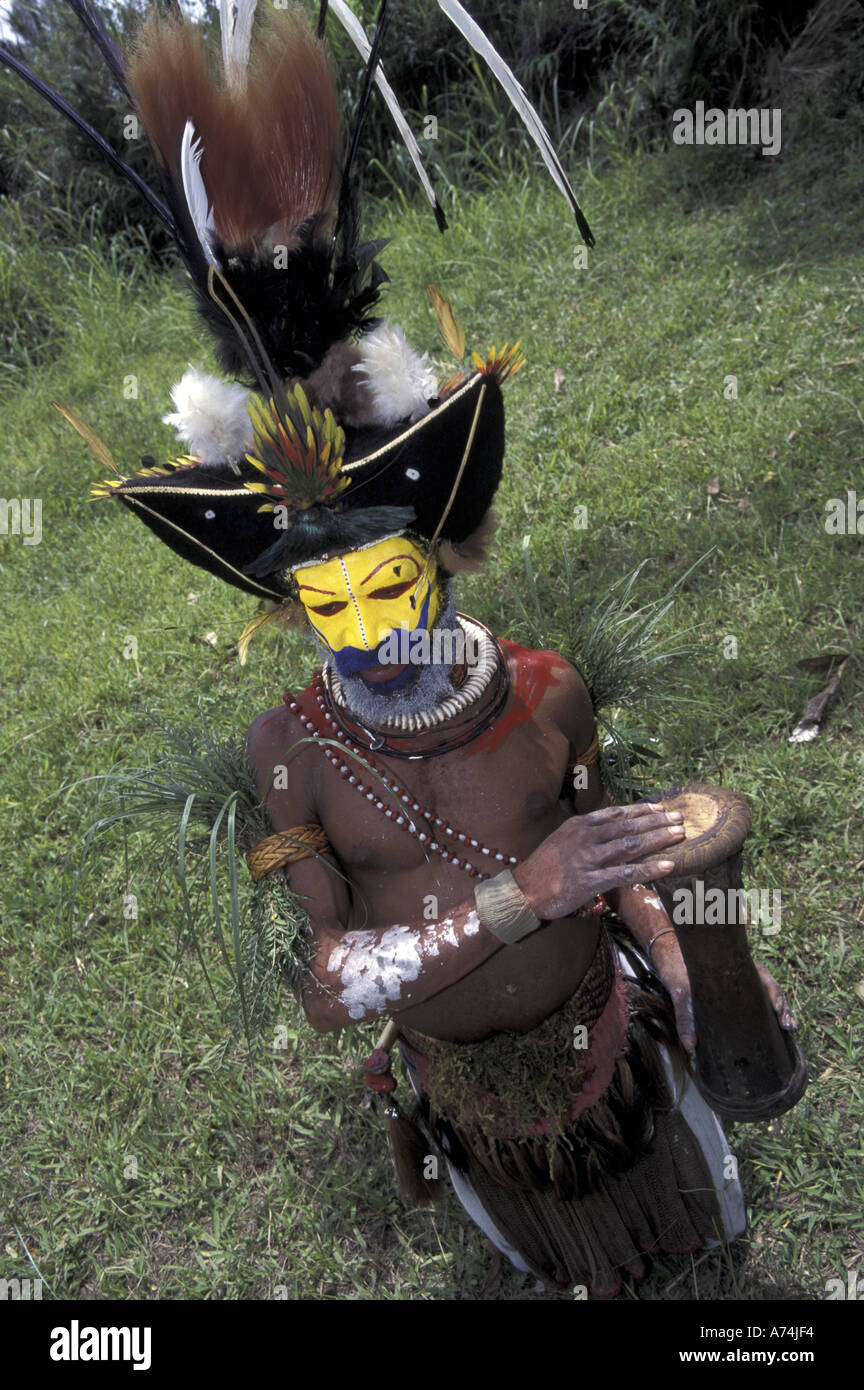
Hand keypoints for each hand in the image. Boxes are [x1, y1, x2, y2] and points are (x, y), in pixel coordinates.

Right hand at [512, 802, 684, 920]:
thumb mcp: (562, 839)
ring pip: (631, 845)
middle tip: (679, 817)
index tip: (660, 808)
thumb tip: (611, 828)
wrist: (523, 890)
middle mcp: (586, 838)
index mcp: (580, 826)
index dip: (641, 810)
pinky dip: (650, 869)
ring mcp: (589, 859)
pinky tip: (668, 865)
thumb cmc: (544, 866)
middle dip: (657, 821)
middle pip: (629, 826)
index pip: (617, 814)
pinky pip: (627, 873)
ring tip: (680, 835)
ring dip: (659, 839)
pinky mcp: (591, 881)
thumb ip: (586, 833)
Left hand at [649, 935, 797, 1056]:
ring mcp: (744, 982)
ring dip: (781, 1010)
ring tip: (789, 1029)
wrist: (671, 962)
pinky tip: (779, 1028)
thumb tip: (690, 1046)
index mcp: (734, 966)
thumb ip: (685, 1018)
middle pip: (771, 987)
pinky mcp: (740, 993)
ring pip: (769, 994)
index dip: (775, 996)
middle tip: (789, 1026)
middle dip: (783, 1007)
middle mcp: (743, 973)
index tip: (779, 1013)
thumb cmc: (678, 975)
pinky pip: (761, 1000)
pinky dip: (771, 1012)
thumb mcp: (681, 994)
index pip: (764, 978)